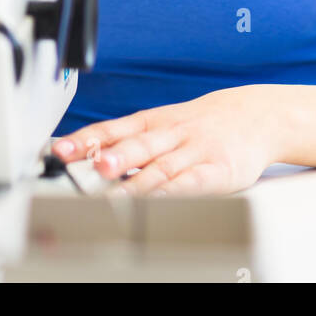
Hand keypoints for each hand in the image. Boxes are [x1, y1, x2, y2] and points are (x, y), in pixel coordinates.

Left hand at [51, 85, 282, 195]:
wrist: (254, 115)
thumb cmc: (200, 124)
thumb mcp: (165, 123)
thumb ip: (131, 140)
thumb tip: (86, 157)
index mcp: (154, 121)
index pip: (114, 128)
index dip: (87, 138)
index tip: (61, 150)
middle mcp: (171, 134)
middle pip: (139, 145)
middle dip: (115, 156)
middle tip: (94, 166)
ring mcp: (195, 151)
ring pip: (164, 166)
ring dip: (139, 180)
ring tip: (117, 193)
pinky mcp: (218, 170)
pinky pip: (195, 181)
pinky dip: (177, 191)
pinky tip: (161, 200)